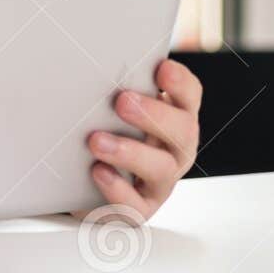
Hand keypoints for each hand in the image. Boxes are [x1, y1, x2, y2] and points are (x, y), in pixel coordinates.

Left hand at [78, 58, 201, 223]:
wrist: (83, 185)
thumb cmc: (107, 132)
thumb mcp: (116, 109)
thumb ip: (119, 89)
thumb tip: (99, 63)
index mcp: (175, 118)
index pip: (190, 96)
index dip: (180, 83)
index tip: (161, 68)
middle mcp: (175, 150)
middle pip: (183, 131)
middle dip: (154, 115)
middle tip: (122, 101)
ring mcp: (160, 183)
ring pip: (160, 169)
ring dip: (130, 152)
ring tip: (97, 140)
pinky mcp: (139, 210)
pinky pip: (134, 206)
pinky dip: (117, 188)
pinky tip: (98, 171)